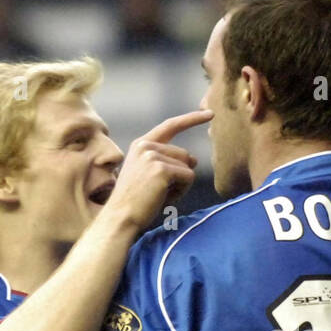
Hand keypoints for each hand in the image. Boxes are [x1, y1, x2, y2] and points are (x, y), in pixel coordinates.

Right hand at [105, 109, 212, 229]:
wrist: (120, 217)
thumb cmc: (136, 202)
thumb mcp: (149, 176)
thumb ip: (169, 163)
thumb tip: (194, 160)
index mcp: (141, 145)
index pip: (170, 126)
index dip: (191, 119)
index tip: (210, 113)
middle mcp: (146, 146)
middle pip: (185, 155)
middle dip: (180, 176)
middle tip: (159, 192)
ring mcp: (153, 155)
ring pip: (188, 167)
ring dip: (181, 185)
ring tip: (159, 195)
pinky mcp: (162, 169)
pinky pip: (188, 177)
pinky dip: (182, 191)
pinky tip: (163, 198)